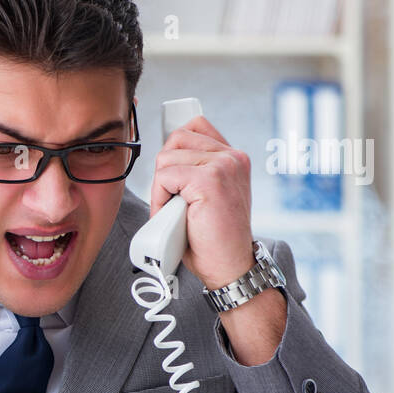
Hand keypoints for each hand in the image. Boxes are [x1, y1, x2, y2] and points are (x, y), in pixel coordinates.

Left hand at [149, 116, 254, 289]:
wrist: (230, 266)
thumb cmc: (214, 237)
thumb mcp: (209, 195)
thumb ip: (196, 170)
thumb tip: (165, 152)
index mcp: (233, 157)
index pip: (194, 126)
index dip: (175, 149)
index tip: (173, 175)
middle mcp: (232, 156)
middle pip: (175, 140)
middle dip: (165, 171)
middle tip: (174, 201)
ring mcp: (222, 166)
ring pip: (166, 159)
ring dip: (161, 189)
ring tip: (176, 212)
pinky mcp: (208, 180)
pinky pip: (164, 177)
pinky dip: (160, 200)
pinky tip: (174, 216)